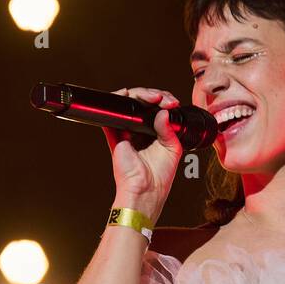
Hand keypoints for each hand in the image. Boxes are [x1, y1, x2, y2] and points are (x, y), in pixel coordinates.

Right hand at [104, 87, 183, 219]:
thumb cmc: (159, 176)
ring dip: (140, 94)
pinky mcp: (115, 134)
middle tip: (165, 100)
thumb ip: (169, 129)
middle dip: (155, 94)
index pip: (157, 109)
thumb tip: (163, 111)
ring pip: (129, 103)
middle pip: (143, 102)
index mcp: (154, 133)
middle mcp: (139, 131)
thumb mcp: (173, 149)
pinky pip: (111, 113)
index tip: (172, 103)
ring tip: (153, 98)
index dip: (164, 100)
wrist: (145, 190)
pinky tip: (127, 95)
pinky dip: (116, 100)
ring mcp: (126, 131)